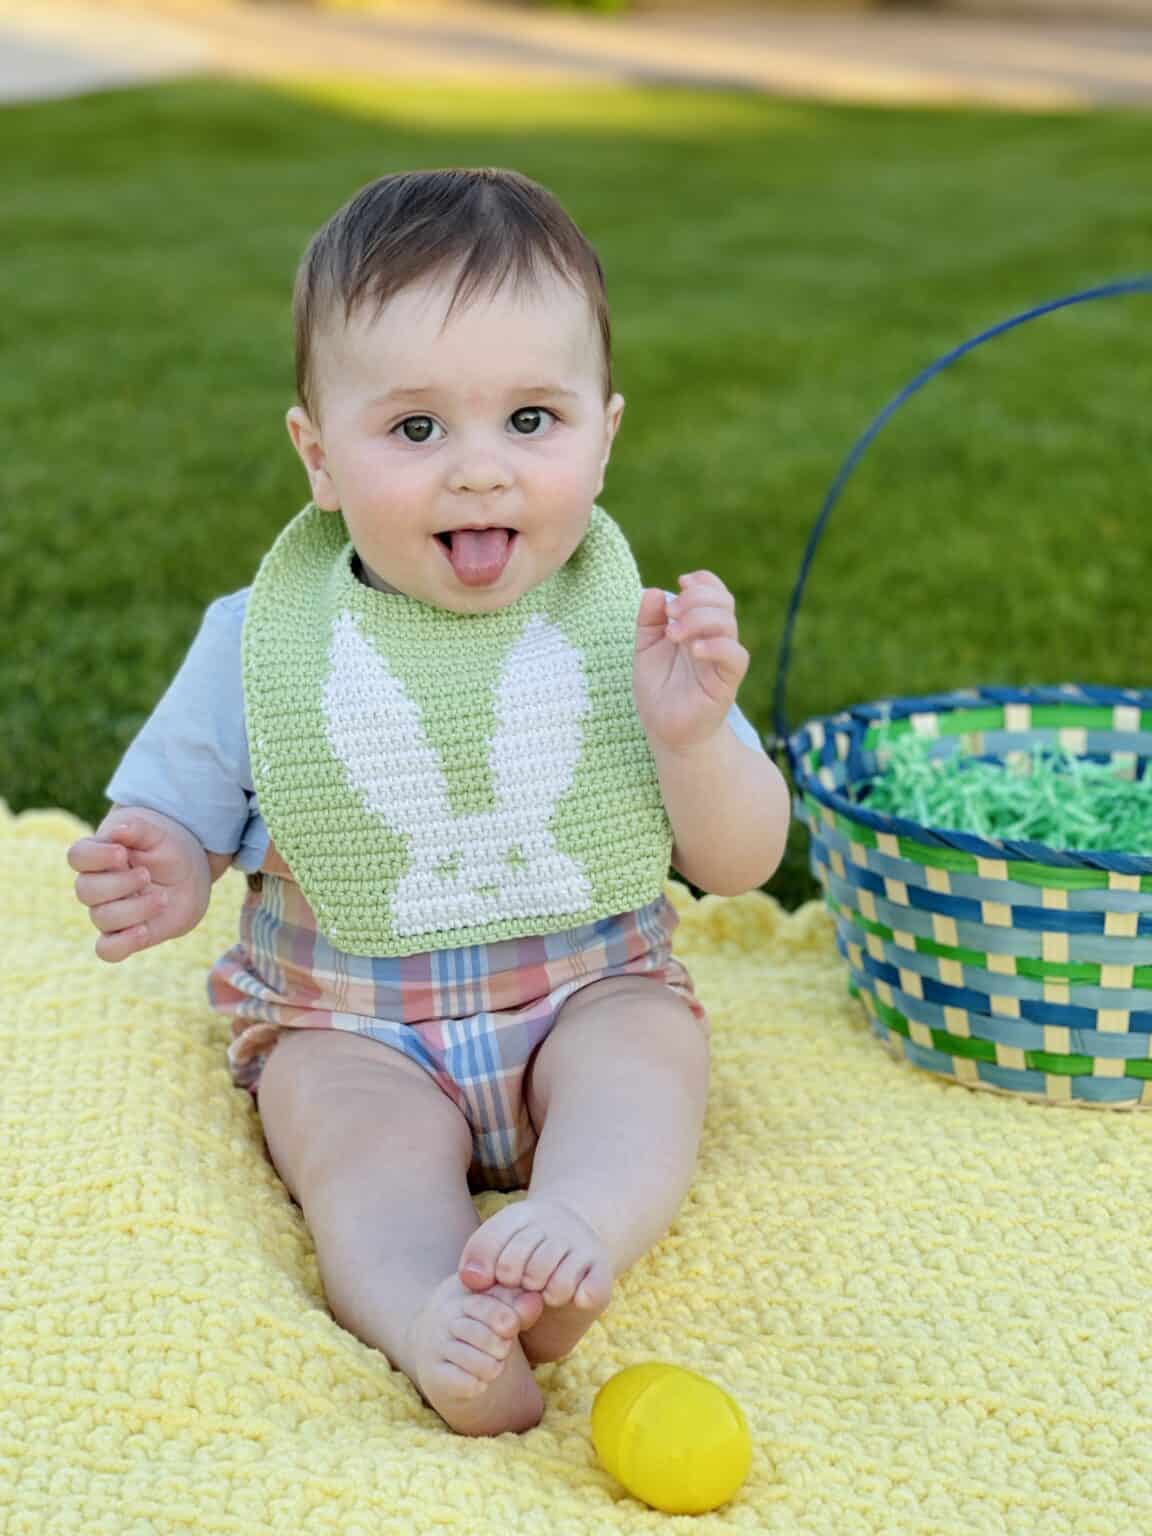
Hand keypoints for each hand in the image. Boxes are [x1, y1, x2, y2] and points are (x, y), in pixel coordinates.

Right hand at [66, 810, 212, 962]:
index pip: (77, 856)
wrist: (188, 872)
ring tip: (163, 898)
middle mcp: (98, 885)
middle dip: (120, 883)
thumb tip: (118, 830)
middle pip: (85, 890)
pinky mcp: (125, 934)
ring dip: (134, 909)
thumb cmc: (166, 846)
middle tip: (147, 874)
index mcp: (99, 855)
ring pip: (101, 918)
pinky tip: (144, 931)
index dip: (97, 857)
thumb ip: (137, 827)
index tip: (123, 853)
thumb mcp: (157, 831)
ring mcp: (110, 911)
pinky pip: (108, 950)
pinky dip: (122, 944)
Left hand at [633, 571, 749, 753]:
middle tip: (671, 614)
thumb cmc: (658, 692)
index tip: (681, 583)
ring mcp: (722, 661)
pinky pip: (735, 656)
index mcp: (699, 629)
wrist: (665, 732)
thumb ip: (648, 621)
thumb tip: (654, 592)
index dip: (704, 581)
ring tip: (674, 634)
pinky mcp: (726, 683)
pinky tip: (693, 650)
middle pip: (724, 602)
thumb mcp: (644, 650)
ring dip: (699, 618)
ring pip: (728, 624)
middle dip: (696, 598)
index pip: (715, 592)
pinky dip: (716, 646)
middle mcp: (714, 641)